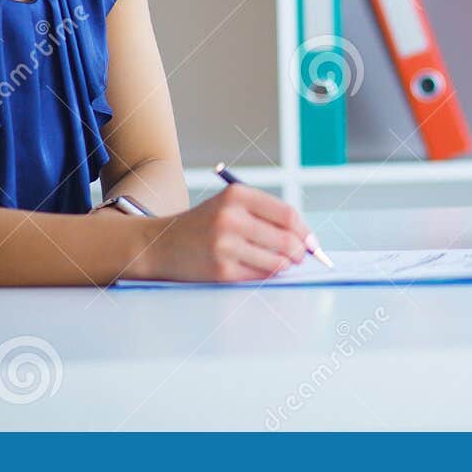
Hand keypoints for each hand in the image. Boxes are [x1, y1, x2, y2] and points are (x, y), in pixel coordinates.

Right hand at [134, 184, 310, 282]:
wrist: (160, 244)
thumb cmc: (205, 224)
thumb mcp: (231, 205)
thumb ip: (267, 216)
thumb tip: (307, 240)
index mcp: (237, 195)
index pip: (287, 215)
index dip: (305, 231)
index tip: (312, 242)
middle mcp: (230, 218)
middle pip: (287, 240)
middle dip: (301, 252)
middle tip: (301, 257)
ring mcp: (225, 246)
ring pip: (278, 262)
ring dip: (286, 266)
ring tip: (282, 264)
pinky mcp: (221, 271)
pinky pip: (260, 276)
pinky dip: (267, 275)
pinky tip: (261, 270)